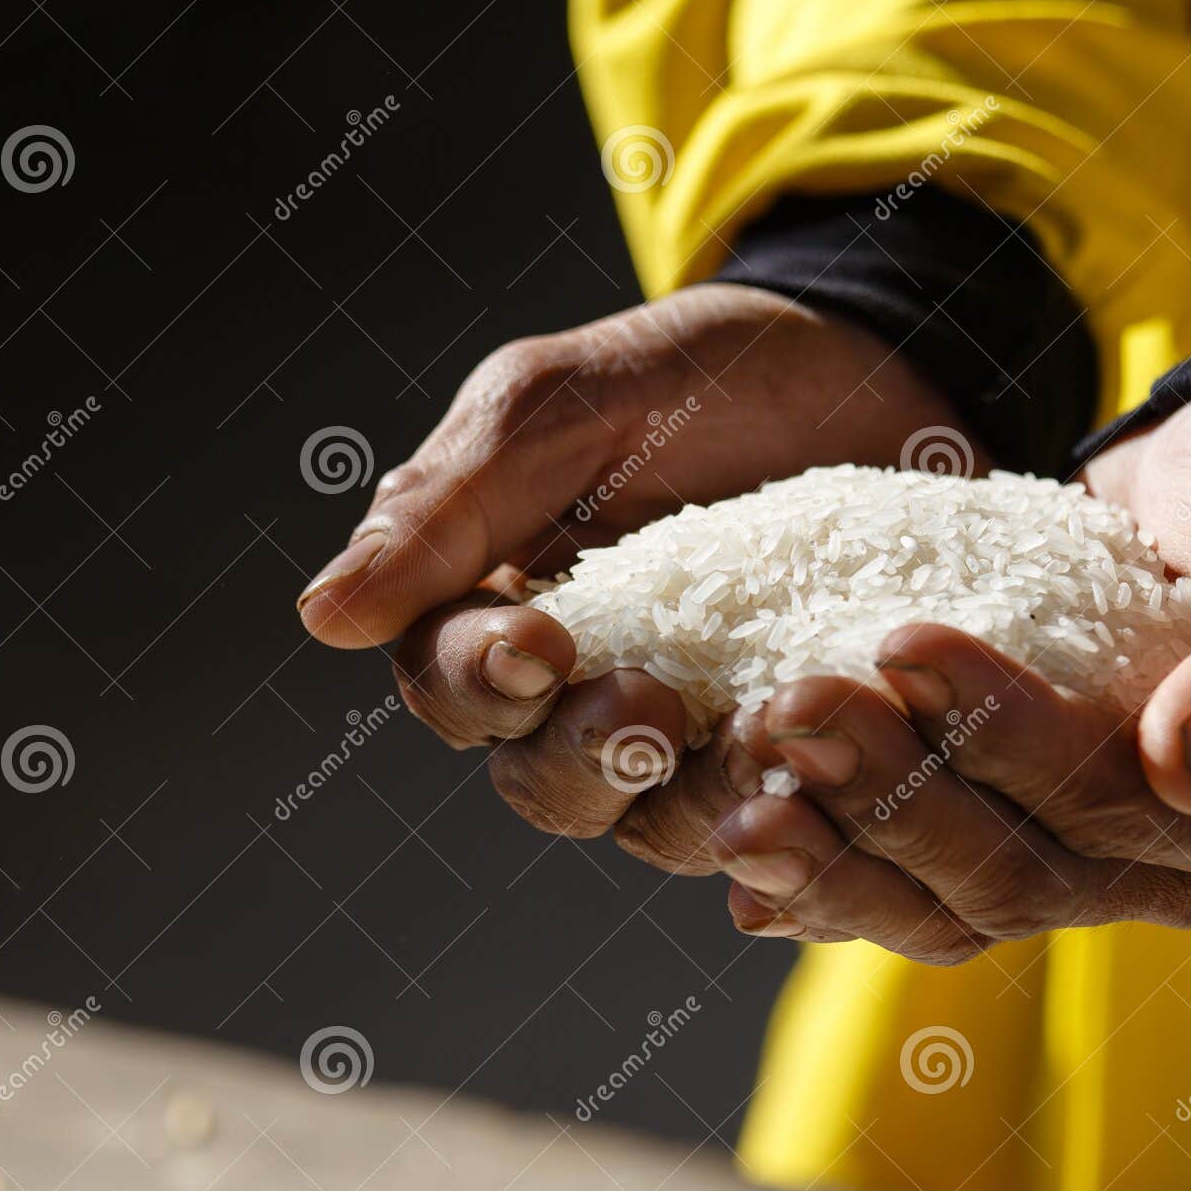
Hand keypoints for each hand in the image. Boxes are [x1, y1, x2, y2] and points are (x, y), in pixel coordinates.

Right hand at [296, 283, 973, 833]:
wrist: (867, 365)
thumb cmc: (698, 373)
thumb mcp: (563, 407)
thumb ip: (449, 507)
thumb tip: (322, 620)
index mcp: (501, 611)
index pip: (452, 687)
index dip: (480, 684)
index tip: (539, 645)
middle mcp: (585, 693)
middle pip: (544, 783)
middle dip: (584, 759)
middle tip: (650, 710)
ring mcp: (694, 731)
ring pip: (656, 824)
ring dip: (694, 800)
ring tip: (755, 736)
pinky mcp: (792, 747)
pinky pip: (777, 816)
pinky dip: (794, 814)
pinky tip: (822, 783)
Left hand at [631, 366, 1190, 961]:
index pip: (1122, 807)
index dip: (1008, 739)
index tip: (904, 639)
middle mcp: (1184, 872)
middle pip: (1023, 871)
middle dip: (896, 793)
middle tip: (790, 705)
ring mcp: (1098, 862)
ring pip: (959, 899)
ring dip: (845, 850)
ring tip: (740, 792)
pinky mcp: (1025, 831)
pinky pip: (926, 887)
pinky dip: (840, 881)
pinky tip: (744, 864)